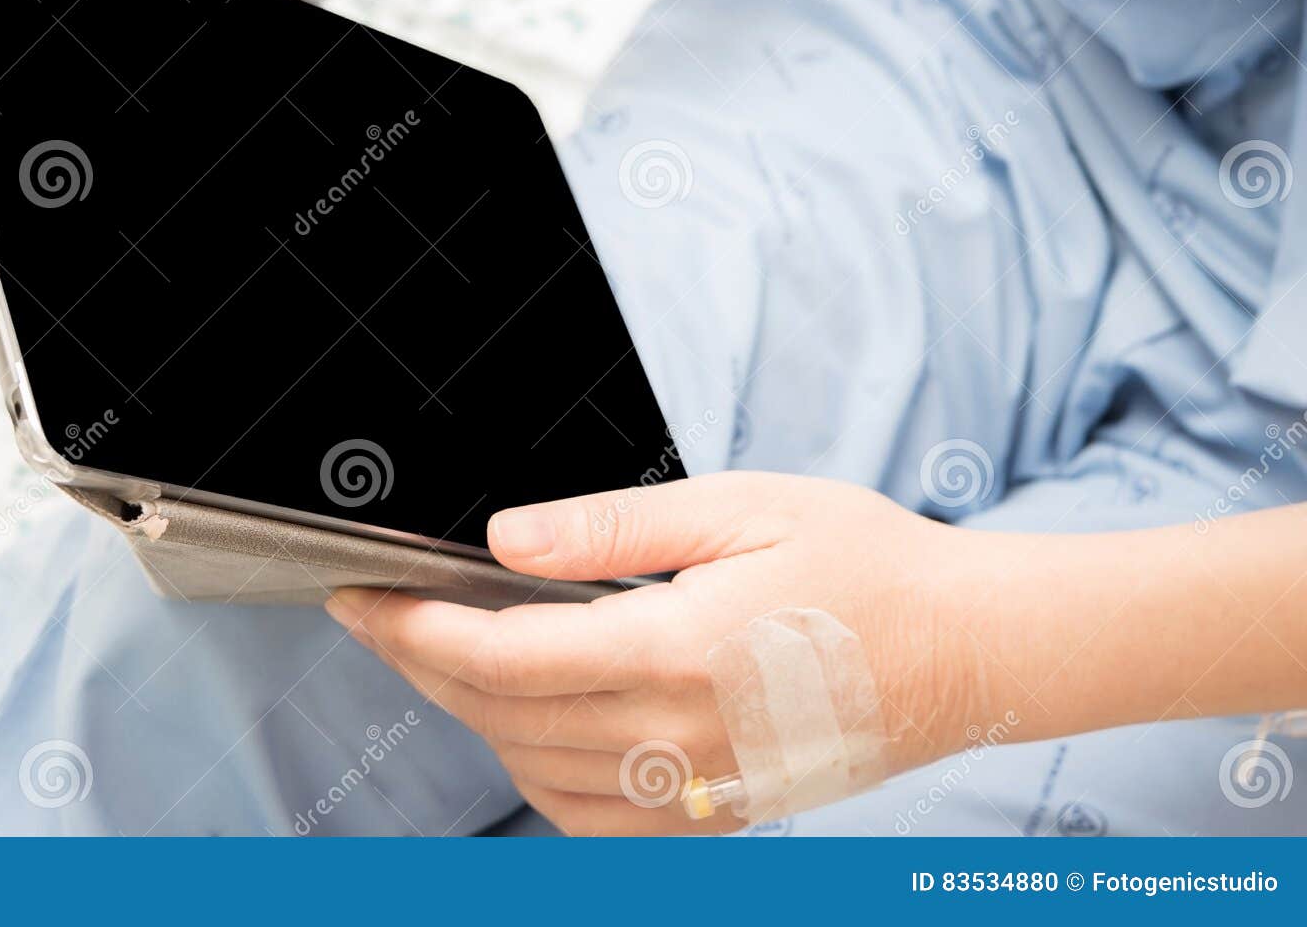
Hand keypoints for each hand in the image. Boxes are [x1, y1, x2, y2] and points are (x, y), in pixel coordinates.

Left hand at [326, 472, 989, 834]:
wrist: (965, 653)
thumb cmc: (864, 566)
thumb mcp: (740, 509)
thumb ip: (612, 530)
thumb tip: (506, 538)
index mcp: (673, 653)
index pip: (497, 654)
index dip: (410, 625)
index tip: (358, 593)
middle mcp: (671, 740)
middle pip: (496, 712)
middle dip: (416, 661)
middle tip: (373, 613)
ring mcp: (691, 792)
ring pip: (529, 768)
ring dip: (465, 712)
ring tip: (436, 652)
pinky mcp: (710, 815)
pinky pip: (585, 814)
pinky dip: (528, 768)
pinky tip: (520, 721)